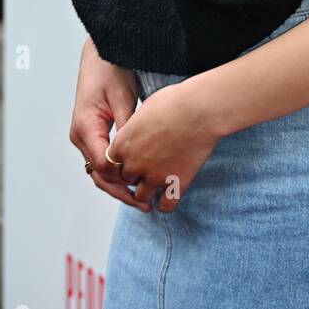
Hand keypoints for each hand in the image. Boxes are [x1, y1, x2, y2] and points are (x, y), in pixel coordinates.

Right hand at [69, 37, 152, 212]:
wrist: (100, 55)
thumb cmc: (111, 71)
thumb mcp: (123, 98)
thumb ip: (127, 130)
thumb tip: (135, 157)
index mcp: (85, 128)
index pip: (103, 166)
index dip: (124, 180)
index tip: (145, 188)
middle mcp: (80, 136)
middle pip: (99, 175)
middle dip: (121, 192)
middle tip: (145, 204)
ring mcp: (83, 136)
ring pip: (99, 171)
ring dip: (119, 186)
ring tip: (141, 199)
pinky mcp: (91, 134)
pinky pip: (101, 160)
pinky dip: (116, 173)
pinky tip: (134, 180)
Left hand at [105, 78, 220, 213]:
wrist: (198, 110)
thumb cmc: (173, 102)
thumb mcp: (144, 109)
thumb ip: (135, 126)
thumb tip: (137, 129)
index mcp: (123, 144)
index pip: (111, 163)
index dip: (122, 159)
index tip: (133, 154)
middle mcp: (134, 163)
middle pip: (126, 179)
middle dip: (135, 173)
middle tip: (149, 164)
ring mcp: (154, 177)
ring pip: (141, 196)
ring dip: (148, 190)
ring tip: (158, 181)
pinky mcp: (174, 184)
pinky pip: (165, 206)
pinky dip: (167, 203)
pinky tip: (172, 193)